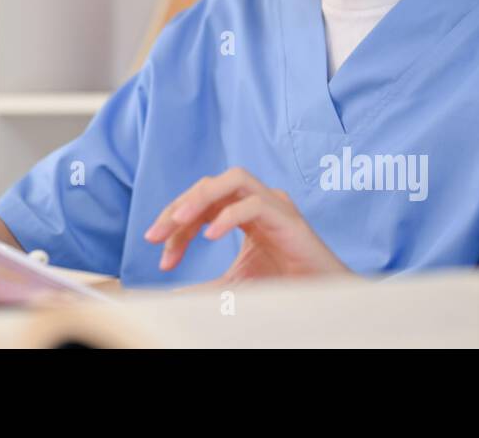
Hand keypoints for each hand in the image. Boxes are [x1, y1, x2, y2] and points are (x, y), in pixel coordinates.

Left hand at [143, 167, 352, 282]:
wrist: (324, 299)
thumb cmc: (283, 286)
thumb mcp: (234, 285)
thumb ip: (205, 285)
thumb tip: (169, 297)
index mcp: (243, 209)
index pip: (201, 204)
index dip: (175, 226)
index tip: (161, 256)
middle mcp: (258, 199)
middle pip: (210, 185)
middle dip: (178, 208)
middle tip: (153, 235)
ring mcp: (275, 204)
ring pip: (233, 179)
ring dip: (200, 198)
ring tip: (177, 222)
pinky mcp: (288, 217)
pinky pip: (254, 203)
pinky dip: (228, 216)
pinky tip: (210, 236)